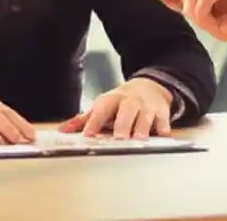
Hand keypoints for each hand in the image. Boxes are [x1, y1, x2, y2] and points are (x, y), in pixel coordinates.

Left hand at [58, 78, 172, 139]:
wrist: (150, 87)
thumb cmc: (122, 102)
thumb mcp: (103, 106)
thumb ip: (84, 120)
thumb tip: (63, 131)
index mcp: (112, 100)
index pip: (101, 110)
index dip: (94, 122)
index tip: (88, 135)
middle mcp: (130, 102)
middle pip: (126, 112)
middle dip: (123, 125)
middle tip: (119, 138)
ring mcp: (147, 107)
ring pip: (145, 117)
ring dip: (142, 128)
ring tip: (138, 140)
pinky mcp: (162, 113)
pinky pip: (163, 122)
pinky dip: (163, 129)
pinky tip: (161, 136)